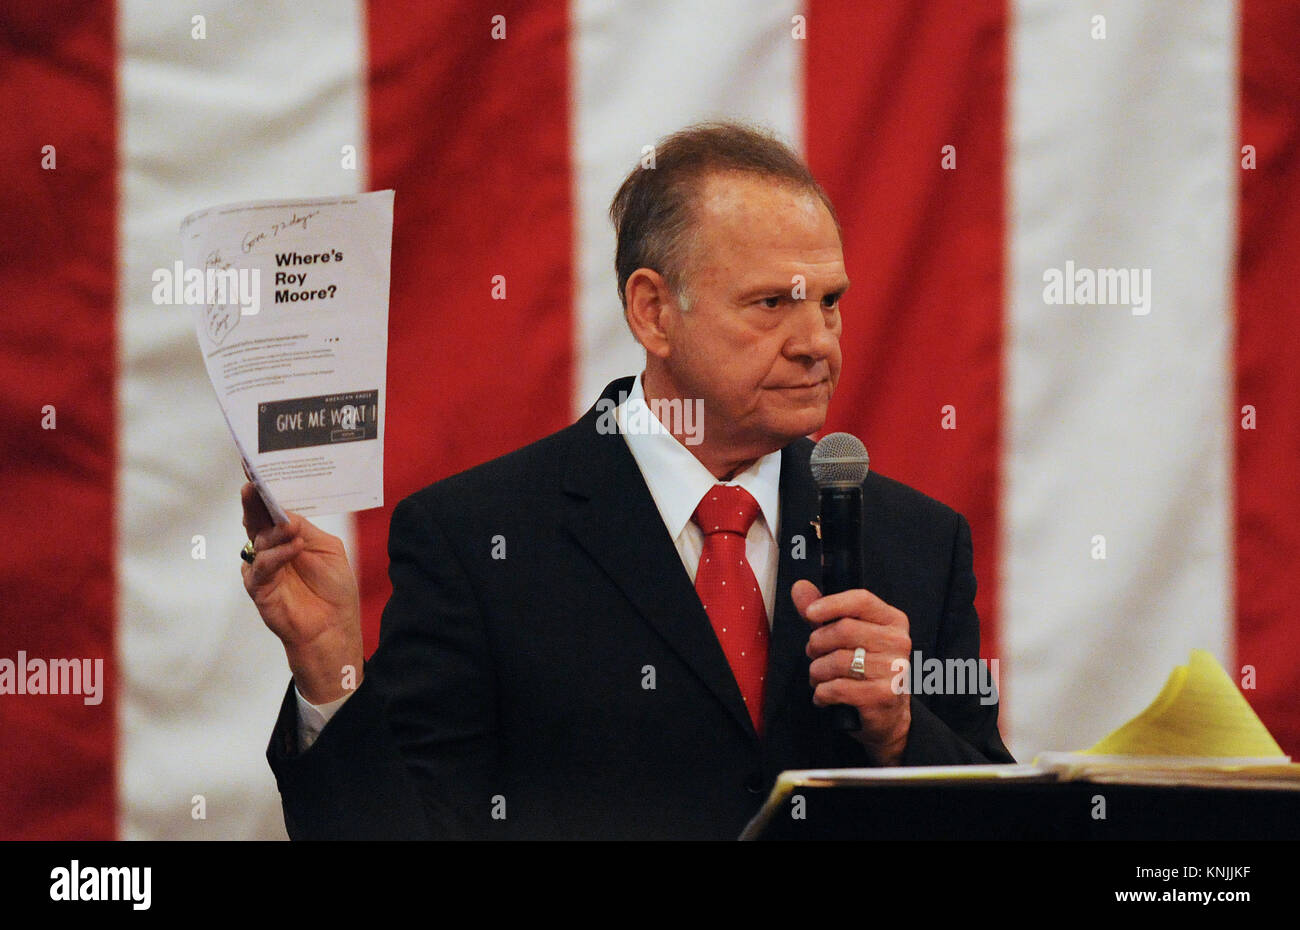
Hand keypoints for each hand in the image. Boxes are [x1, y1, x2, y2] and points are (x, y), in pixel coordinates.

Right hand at [240, 481, 363, 703]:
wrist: (333, 627)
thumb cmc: (333, 589)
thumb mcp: (327, 548)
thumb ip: (305, 529)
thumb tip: (285, 514)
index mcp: (288, 536)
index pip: (273, 510)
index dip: (265, 493)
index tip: (255, 471)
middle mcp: (271, 548)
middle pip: (257, 520)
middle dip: (254, 502)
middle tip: (252, 485)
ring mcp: (263, 567)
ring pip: (259, 540)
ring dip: (275, 532)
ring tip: (290, 528)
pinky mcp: (258, 587)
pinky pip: (262, 566)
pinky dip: (277, 555)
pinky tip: (293, 548)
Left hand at [793, 579, 910, 764]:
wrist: (889, 716)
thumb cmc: (867, 672)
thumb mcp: (848, 638)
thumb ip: (824, 613)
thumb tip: (800, 588)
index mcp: (892, 621)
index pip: (861, 600)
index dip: (831, 604)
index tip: (810, 613)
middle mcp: (898, 642)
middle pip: (844, 629)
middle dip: (817, 643)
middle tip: (814, 654)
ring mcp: (894, 669)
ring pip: (837, 660)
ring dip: (817, 671)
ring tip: (819, 677)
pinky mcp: (884, 694)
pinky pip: (837, 688)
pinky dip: (822, 693)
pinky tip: (824, 695)